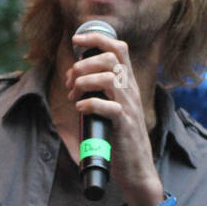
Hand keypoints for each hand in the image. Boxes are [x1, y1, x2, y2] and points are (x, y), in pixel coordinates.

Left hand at [65, 32, 163, 205]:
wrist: (136, 166)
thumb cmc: (119, 136)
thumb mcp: (112, 106)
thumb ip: (101, 90)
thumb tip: (75, 79)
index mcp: (127, 83)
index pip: (119, 48)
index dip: (97, 38)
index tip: (77, 40)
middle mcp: (131, 90)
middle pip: (109, 59)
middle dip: (82, 65)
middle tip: (69, 83)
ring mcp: (129, 106)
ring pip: (107, 78)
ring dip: (83, 83)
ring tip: (73, 96)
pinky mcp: (124, 124)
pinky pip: (107, 106)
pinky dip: (89, 105)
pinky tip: (80, 109)